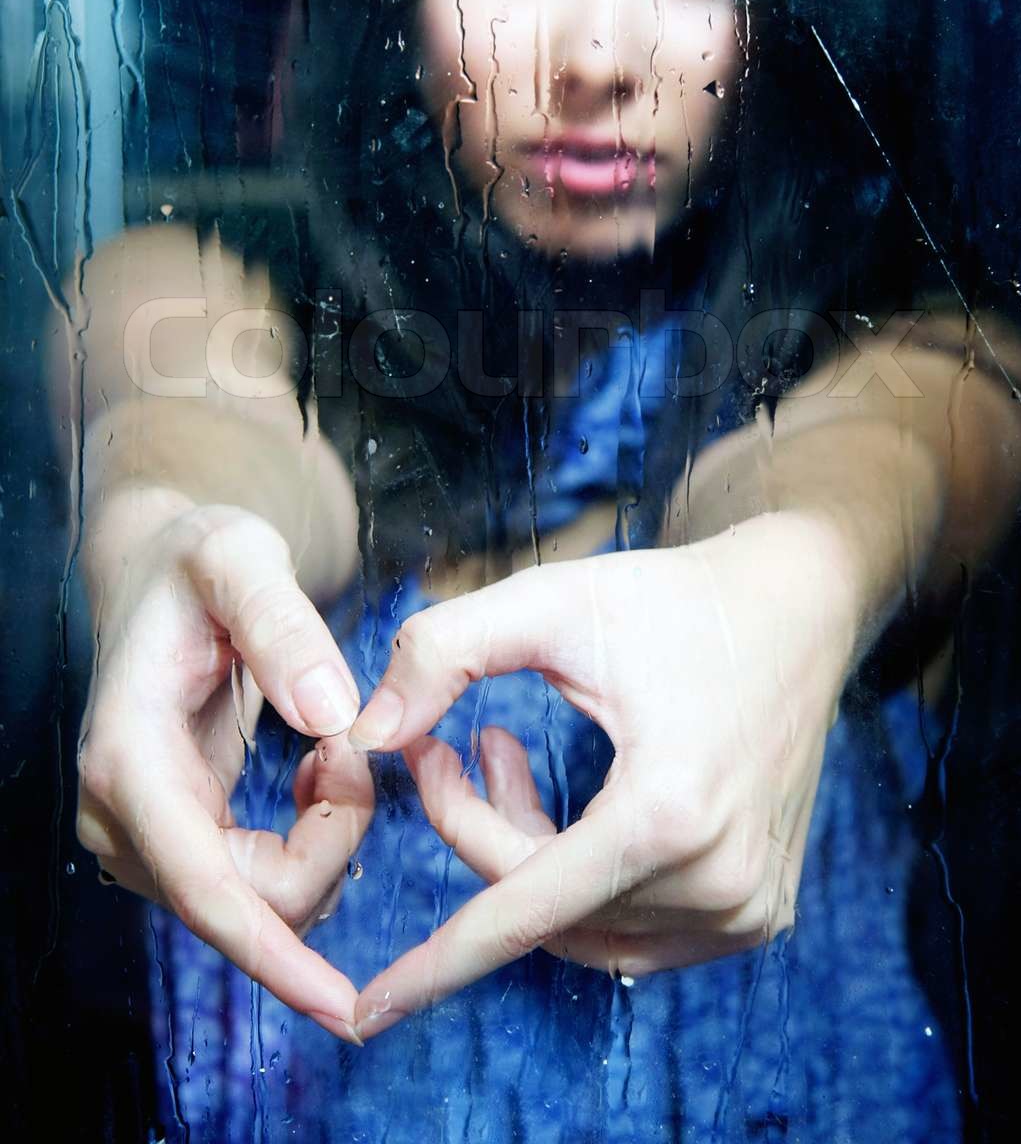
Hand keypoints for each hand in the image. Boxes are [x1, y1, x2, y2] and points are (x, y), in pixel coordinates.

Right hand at [75, 486, 370, 1042]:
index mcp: (128, 758)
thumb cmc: (200, 559)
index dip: (274, 952)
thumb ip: (283, 627)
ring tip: (335, 748)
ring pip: (265, 897)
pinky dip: (312, 835)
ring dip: (326, 836)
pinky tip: (319, 769)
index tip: (340, 1004)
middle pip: (250, 901)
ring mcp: (147, 832)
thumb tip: (332, 715)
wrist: (165, 569)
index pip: (203, 886)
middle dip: (332, 840)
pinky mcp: (179, 834)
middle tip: (355, 747)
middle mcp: (123, 813)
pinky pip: (264, 877)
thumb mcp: (242, 560)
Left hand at [347, 511, 860, 1040]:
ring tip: (504, 753)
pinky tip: (569, 801)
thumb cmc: (673, 600)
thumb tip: (366, 736)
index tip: (360, 1011)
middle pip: (542, 903)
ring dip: (524, 851)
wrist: (794, 609)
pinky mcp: (757, 911)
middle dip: (477, 826)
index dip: (433, 965)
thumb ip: (443, 652)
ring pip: (579, 923)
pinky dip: (578, 877)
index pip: (522, 914)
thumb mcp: (552, 602)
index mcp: (668, 813)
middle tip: (456, 744)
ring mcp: (745, 907)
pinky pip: (629, 927)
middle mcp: (718, 880)